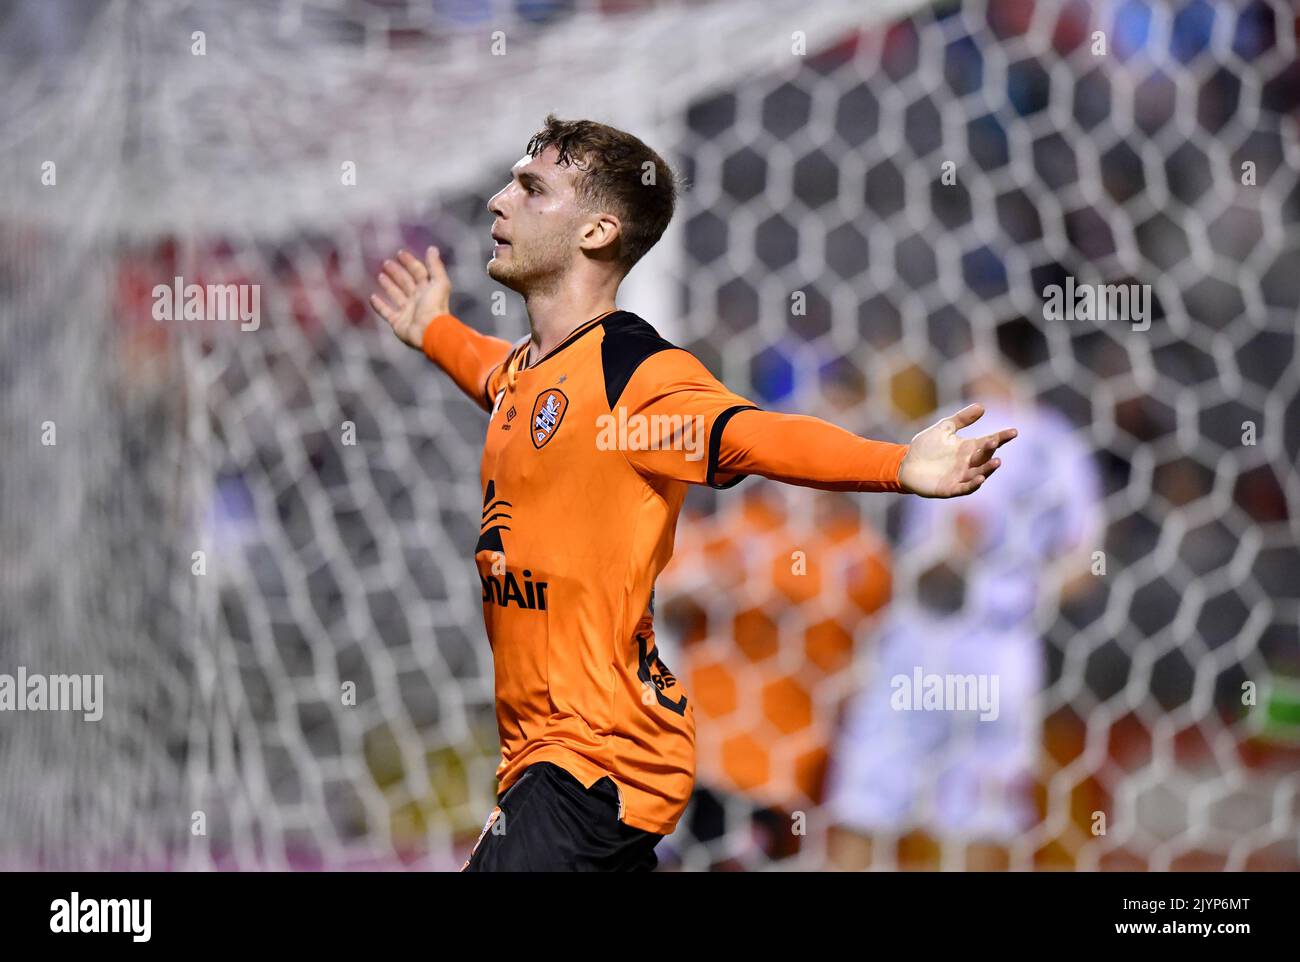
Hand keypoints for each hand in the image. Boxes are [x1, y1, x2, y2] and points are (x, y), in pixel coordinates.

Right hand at [368, 247, 451, 348]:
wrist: (429, 331)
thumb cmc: (435, 306)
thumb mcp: (438, 282)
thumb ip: (435, 266)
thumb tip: (432, 248)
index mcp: (427, 289)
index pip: (418, 272)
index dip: (410, 262)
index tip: (399, 253)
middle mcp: (417, 300)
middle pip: (405, 282)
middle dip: (397, 272)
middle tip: (386, 263)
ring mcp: (407, 312)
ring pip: (396, 295)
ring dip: (389, 285)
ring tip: (380, 275)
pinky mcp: (398, 323)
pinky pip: (386, 312)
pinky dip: (379, 305)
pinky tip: (372, 297)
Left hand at [898, 403, 1016, 497]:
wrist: (905, 464)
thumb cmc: (925, 446)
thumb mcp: (944, 428)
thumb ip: (962, 419)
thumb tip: (982, 406)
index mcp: (968, 448)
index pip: (989, 442)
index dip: (1002, 437)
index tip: (1014, 431)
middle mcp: (968, 463)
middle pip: (984, 456)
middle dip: (990, 449)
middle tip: (994, 441)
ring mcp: (960, 477)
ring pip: (979, 473)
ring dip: (988, 469)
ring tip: (996, 461)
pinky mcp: (950, 488)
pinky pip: (964, 488)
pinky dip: (973, 484)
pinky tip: (980, 478)